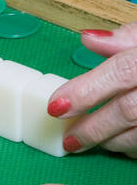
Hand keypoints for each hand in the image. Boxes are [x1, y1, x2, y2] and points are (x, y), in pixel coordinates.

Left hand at [47, 24, 136, 154]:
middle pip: (130, 109)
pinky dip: (135, 148)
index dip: (87, 90)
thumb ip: (130, 37)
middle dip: (94, 127)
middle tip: (69, 138)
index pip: (124, 70)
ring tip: (92, 142)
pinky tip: (122, 145)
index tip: (56, 106)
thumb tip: (87, 39)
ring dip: (113, 141)